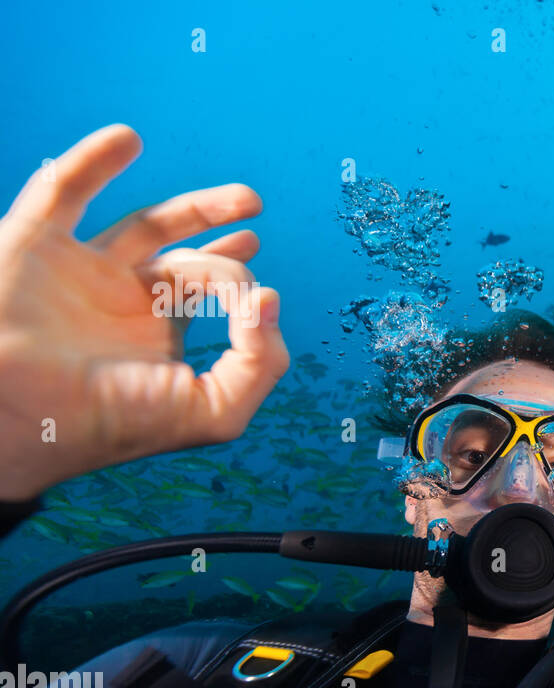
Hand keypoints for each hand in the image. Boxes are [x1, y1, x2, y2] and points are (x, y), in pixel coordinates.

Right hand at [0, 125, 288, 499]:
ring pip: (141, 225)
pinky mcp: (35, 245)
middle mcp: (122, 304)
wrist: (20, 416)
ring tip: (243, 196)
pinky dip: (93, 160)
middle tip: (253, 213)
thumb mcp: (211, 411)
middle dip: (219, 238)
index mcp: (158, 339)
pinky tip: (128, 139)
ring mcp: (80, 272)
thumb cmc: (110, 422)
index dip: (243, 293)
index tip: (256, 300)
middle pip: (183, 259)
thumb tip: (269, 300)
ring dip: (191, 206)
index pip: (212, 300)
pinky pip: (61, 190)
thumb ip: (260, 365)